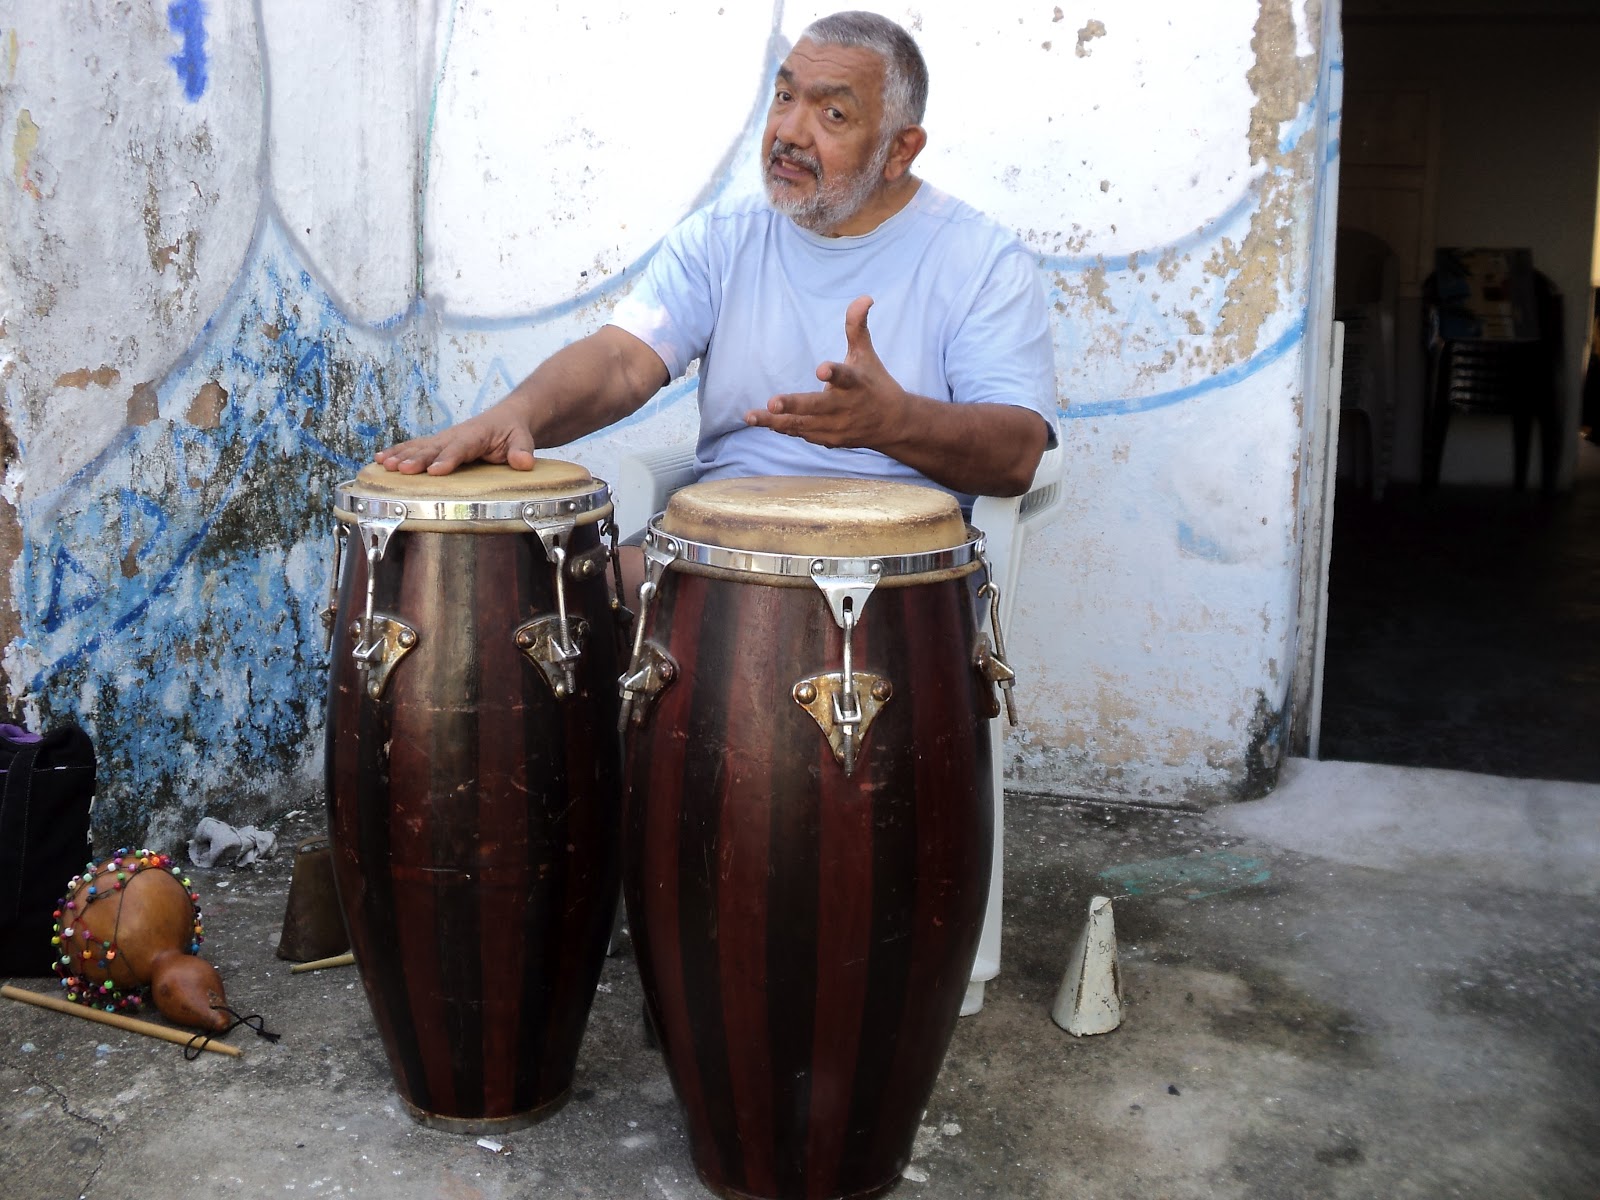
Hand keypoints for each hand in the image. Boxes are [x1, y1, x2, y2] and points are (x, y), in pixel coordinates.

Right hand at [374, 406, 536, 474]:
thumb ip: (522, 450)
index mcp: (476, 435)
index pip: (460, 448)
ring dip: (400, 455)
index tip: (435, 471)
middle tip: (400, 470)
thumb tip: (524, 462)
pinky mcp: (437, 443)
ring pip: (419, 447)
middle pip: (434, 447)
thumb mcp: (523, 438)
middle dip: (416, 459)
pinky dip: (397, 452)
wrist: (507, 416)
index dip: (447, 459)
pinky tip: (379, 461)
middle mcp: (456, 435)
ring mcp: (444, 438)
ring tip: (383, 465)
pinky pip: (415, 447)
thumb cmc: (514, 431)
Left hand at [744, 296, 906, 447]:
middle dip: (794, 405)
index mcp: (856, 383)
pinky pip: (803, 434)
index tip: (821, 369)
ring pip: (803, 425)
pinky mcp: (830, 440)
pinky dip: (784, 429)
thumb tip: (864, 297)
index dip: (833, 372)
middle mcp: (846, 406)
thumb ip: (856, 327)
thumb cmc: (874, 383)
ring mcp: (837, 426)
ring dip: (776, 421)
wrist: (894, 424)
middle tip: (772, 402)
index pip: (845, 376)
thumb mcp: (866, 354)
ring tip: (751, 416)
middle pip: (818, 405)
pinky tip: (764, 421)